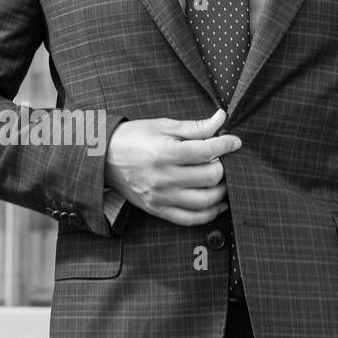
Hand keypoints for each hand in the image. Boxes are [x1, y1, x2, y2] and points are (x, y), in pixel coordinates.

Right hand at [104, 109, 241, 226]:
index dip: (227, 145)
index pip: (208, 151)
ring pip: (205, 201)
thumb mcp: (163, 126)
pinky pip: (191, 219)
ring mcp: (161, 197)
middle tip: (225, 160)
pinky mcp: (158, 210)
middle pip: (211, 177)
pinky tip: (217, 203)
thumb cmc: (133, 138)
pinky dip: (209, 213)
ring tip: (223, 180)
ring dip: (222, 191)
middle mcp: (164, 178)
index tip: (234, 142)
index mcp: (165, 153)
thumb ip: (195, 127)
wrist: (103, 158)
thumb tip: (221, 118)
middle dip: (225, 167)